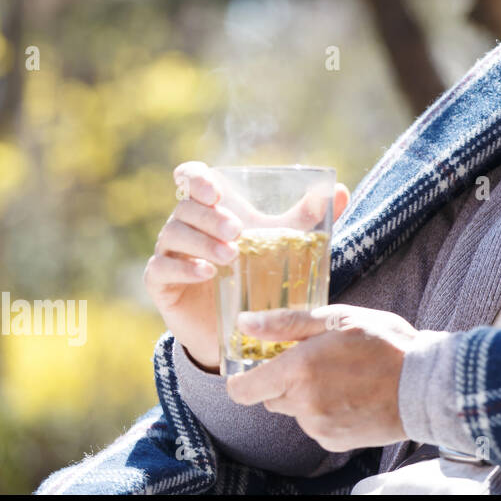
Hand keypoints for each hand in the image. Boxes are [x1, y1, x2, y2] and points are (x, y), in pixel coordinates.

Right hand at [144, 161, 350, 372]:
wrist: (238, 324)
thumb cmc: (259, 273)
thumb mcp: (286, 241)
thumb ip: (311, 216)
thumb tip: (340, 189)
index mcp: (211, 208)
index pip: (190, 177)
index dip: (195, 176)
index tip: (215, 190)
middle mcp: (186, 226)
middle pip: (186, 206)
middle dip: (210, 215)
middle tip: (238, 231)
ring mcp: (170, 252)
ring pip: (173, 233)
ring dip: (201, 241)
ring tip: (231, 255)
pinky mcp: (160, 282)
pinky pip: (161, 267)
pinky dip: (183, 267)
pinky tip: (207, 273)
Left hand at [224, 304, 440, 452]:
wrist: (426, 385)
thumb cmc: (386, 344)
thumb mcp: (339, 318)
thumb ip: (286, 323)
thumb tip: (244, 324)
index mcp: (298, 369)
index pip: (242, 389)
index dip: (244, 378)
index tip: (259, 367)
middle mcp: (302, 403)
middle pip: (270, 398)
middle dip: (285, 381)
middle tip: (318, 362)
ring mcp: (318, 426)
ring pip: (295, 411)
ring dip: (308, 396)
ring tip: (345, 377)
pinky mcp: (333, 441)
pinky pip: (316, 426)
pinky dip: (326, 412)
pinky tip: (353, 396)